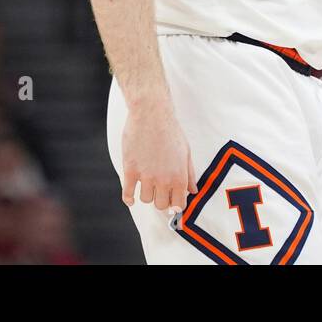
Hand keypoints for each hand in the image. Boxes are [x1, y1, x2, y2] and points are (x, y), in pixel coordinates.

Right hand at [120, 99, 196, 213]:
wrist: (151, 114)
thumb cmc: (171, 131)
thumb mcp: (186, 152)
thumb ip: (190, 174)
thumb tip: (193, 191)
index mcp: (179, 176)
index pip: (179, 205)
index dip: (176, 206)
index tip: (173, 203)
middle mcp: (163, 179)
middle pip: (161, 205)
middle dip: (162, 201)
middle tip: (160, 192)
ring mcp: (146, 176)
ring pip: (146, 200)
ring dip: (147, 195)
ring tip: (147, 184)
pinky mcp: (130, 170)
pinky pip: (127, 194)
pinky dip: (129, 199)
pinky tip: (131, 198)